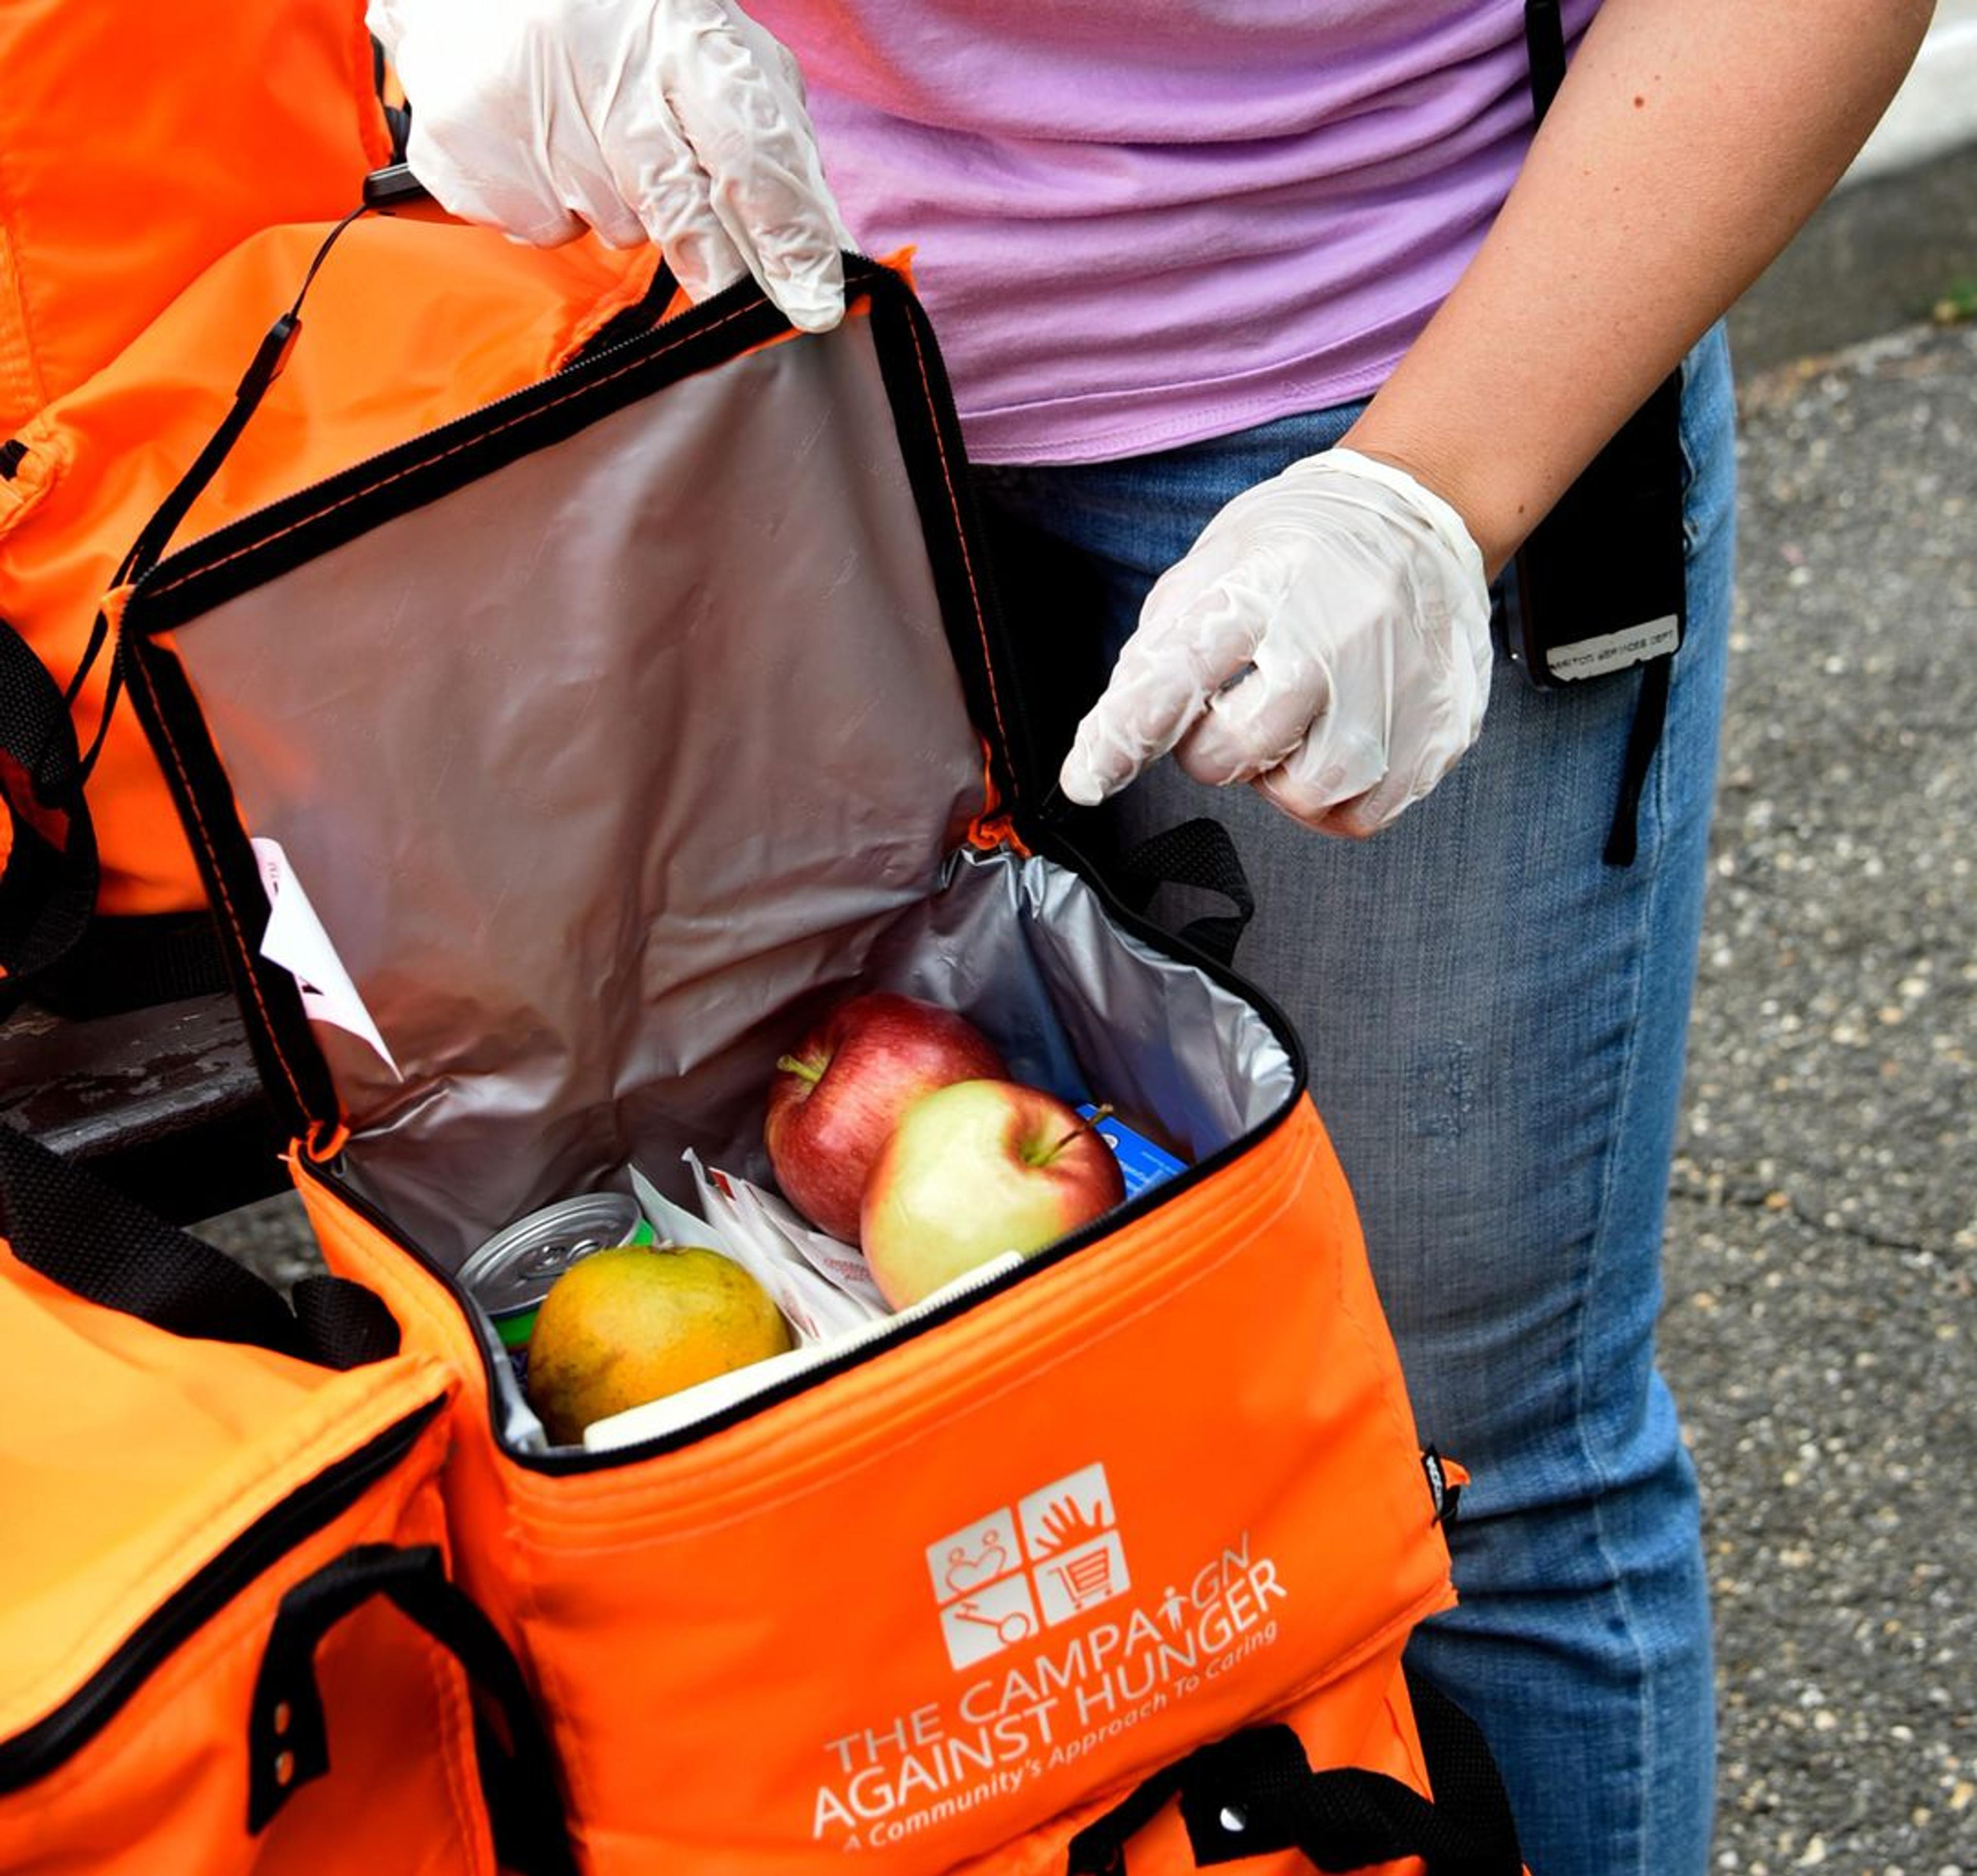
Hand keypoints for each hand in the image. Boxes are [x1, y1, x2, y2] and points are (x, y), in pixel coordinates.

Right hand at [367, 0, 852, 329]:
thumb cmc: (617, 23)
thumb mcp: (709, 53)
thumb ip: (770, 142)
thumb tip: (819, 248)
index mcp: (682, 32)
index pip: (753, 149)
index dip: (788, 236)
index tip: (814, 303)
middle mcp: (604, 64)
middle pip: (681, 208)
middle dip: (718, 267)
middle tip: (727, 288)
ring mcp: (529, 106)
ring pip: (613, 226)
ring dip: (621, 207)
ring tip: (591, 133)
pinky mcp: (464, 144)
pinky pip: (541, 227)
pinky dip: (553, 205)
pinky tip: (539, 143)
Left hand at [1058, 448, 1493, 837]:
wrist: (1418, 515)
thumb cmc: (1299, 551)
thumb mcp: (1212, 568)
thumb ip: (1160, 652)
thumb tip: (1113, 742)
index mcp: (1262, 585)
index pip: (1175, 675)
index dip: (1121, 739)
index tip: (1087, 779)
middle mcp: (1334, 634)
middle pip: (1234, 753)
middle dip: (1213, 747)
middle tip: (1238, 704)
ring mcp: (1396, 683)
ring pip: (1303, 796)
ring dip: (1279, 776)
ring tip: (1295, 720)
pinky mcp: (1439, 726)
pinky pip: (1362, 814)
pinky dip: (1335, 797)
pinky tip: (1337, 741)